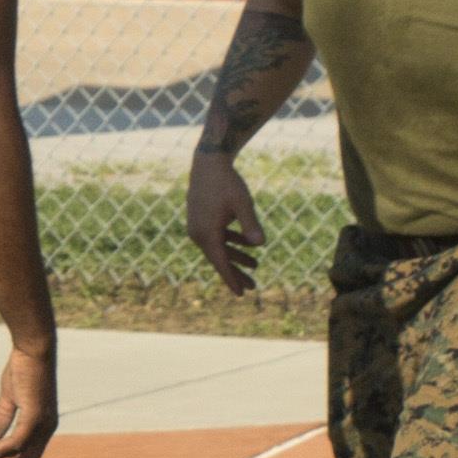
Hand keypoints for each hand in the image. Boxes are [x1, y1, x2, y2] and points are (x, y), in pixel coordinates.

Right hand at [0, 346, 59, 457]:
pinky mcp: (34, 417)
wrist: (32, 350)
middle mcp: (46, 429)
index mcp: (42, 426)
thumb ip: (3, 417)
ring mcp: (42, 424)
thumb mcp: (10, 397)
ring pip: (19, 454)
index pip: (27, 455)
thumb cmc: (23, 369)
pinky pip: (16, 442)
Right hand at [182, 147, 264, 296]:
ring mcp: (197, 227)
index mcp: (207, 234)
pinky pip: (217, 238)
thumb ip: (250, 224)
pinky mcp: (200, 220)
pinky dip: (231, 243)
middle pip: (219, 260)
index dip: (232, 279)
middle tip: (252, 288)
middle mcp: (198, 234)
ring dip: (236, 258)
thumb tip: (260, 244)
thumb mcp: (242, 203)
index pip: (221, 263)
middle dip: (236, 274)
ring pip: (219, 249)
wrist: (208, 163)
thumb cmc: (227, 182)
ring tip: (255, 267)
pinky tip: (247, 245)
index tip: (241, 294)